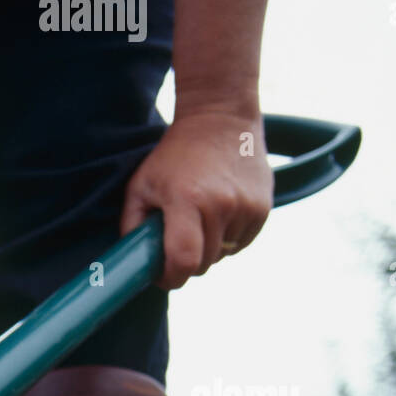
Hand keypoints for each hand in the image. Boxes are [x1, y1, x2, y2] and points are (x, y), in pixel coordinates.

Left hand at [120, 108, 272, 289]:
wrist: (221, 118)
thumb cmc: (172, 156)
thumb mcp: (140, 186)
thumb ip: (132, 227)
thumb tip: (135, 264)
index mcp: (187, 200)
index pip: (184, 262)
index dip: (170, 278)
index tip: (162, 275)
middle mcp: (221, 205)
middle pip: (202, 264)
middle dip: (186, 261)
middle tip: (176, 241)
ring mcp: (246, 207)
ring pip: (222, 255)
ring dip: (208, 248)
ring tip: (199, 219)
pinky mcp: (263, 208)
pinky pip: (241, 244)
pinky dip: (228, 238)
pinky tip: (219, 214)